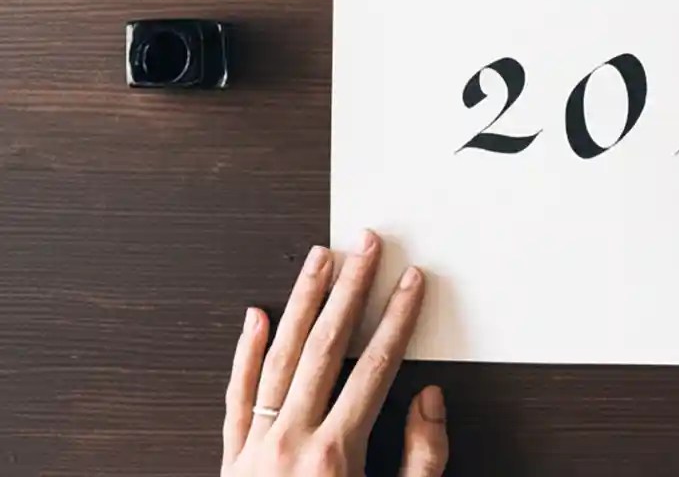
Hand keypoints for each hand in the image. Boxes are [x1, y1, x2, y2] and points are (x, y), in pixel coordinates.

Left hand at [222, 231, 448, 476]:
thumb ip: (422, 459)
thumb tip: (426, 400)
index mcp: (337, 455)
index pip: (377, 366)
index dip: (399, 318)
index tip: (413, 281)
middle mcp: (291, 441)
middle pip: (326, 345)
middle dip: (351, 288)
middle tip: (367, 244)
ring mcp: (255, 447)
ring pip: (278, 356)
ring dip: (301, 300)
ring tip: (319, 258)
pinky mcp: (230, 458)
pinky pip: (235, 395)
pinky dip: (243, 353)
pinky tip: (253, 316)